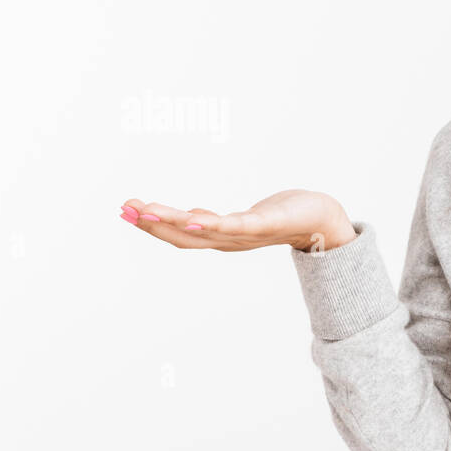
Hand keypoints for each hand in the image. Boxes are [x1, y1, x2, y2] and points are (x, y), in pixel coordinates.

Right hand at [118, 189, 353, 250]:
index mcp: (224, 239)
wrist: (324, 220)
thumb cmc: (284, 215)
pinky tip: (194, 218)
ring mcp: (250, 234)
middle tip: (126, 209)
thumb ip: (217, 221)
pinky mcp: (268, 223)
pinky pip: (237, 225)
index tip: (126, 211)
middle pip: (187, 238)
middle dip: (154, 224)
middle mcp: (233, 241)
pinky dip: (214, 223)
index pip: (182, 237)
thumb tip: (189, 216)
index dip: (152, 226)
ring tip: (147, 210)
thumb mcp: (243, 217)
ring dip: (174, 221)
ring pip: (205, 231)